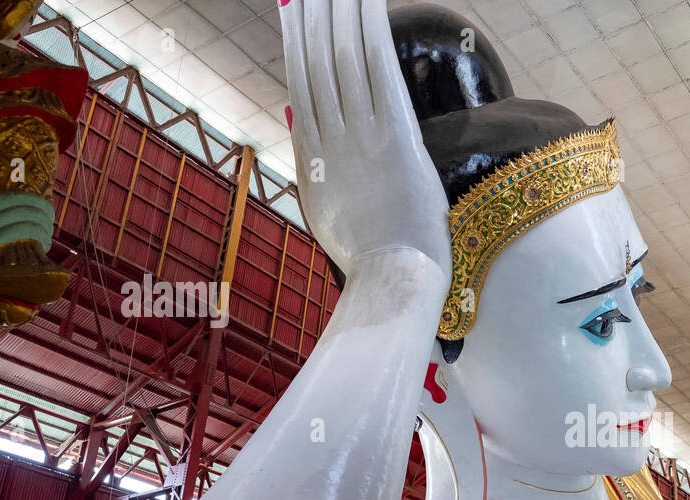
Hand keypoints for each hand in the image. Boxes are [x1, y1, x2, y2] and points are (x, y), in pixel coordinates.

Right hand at [279, 0, 450, 283]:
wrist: (391, 281)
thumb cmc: (369, 257)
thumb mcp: (327, 210)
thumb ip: (314, 166)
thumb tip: (298, 121)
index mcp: (315, 158)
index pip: (302, 85)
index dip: (297, 42)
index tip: (293, 10)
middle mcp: (332, 141)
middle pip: (317, 63)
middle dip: (313, 16)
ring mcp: (361, 138)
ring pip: (343, 60)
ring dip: (339, 12)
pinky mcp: (395, 139)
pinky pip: (378, 72)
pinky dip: (371, 32)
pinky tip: (367, 1)